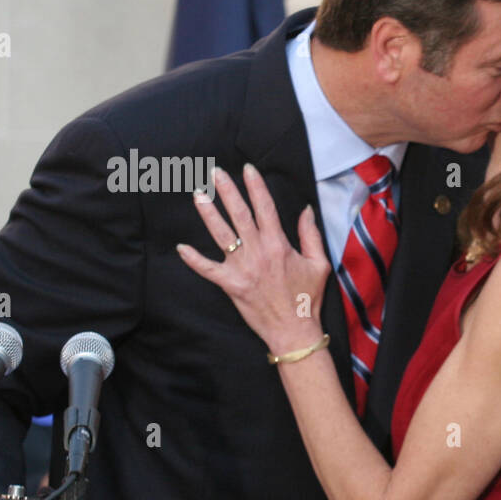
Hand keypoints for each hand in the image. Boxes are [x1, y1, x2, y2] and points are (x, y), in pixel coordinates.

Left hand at [176, 165, 329, 353]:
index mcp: (279, 244)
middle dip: (227, 191)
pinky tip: (181, 247)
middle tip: (215, 173)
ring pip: (221, 235)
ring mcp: (242, 268)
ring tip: (198, 196)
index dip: (256, 186)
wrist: (294, 330)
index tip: (247, 169)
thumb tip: (305, 210)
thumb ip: (311, 235)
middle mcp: (258, 252)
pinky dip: (193, 260)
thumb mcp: (319, 264)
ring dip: (208, 214)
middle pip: (239, 215)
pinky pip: (208, 269)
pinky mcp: (231, 285)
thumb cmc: (308, 298)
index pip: (265, 208)